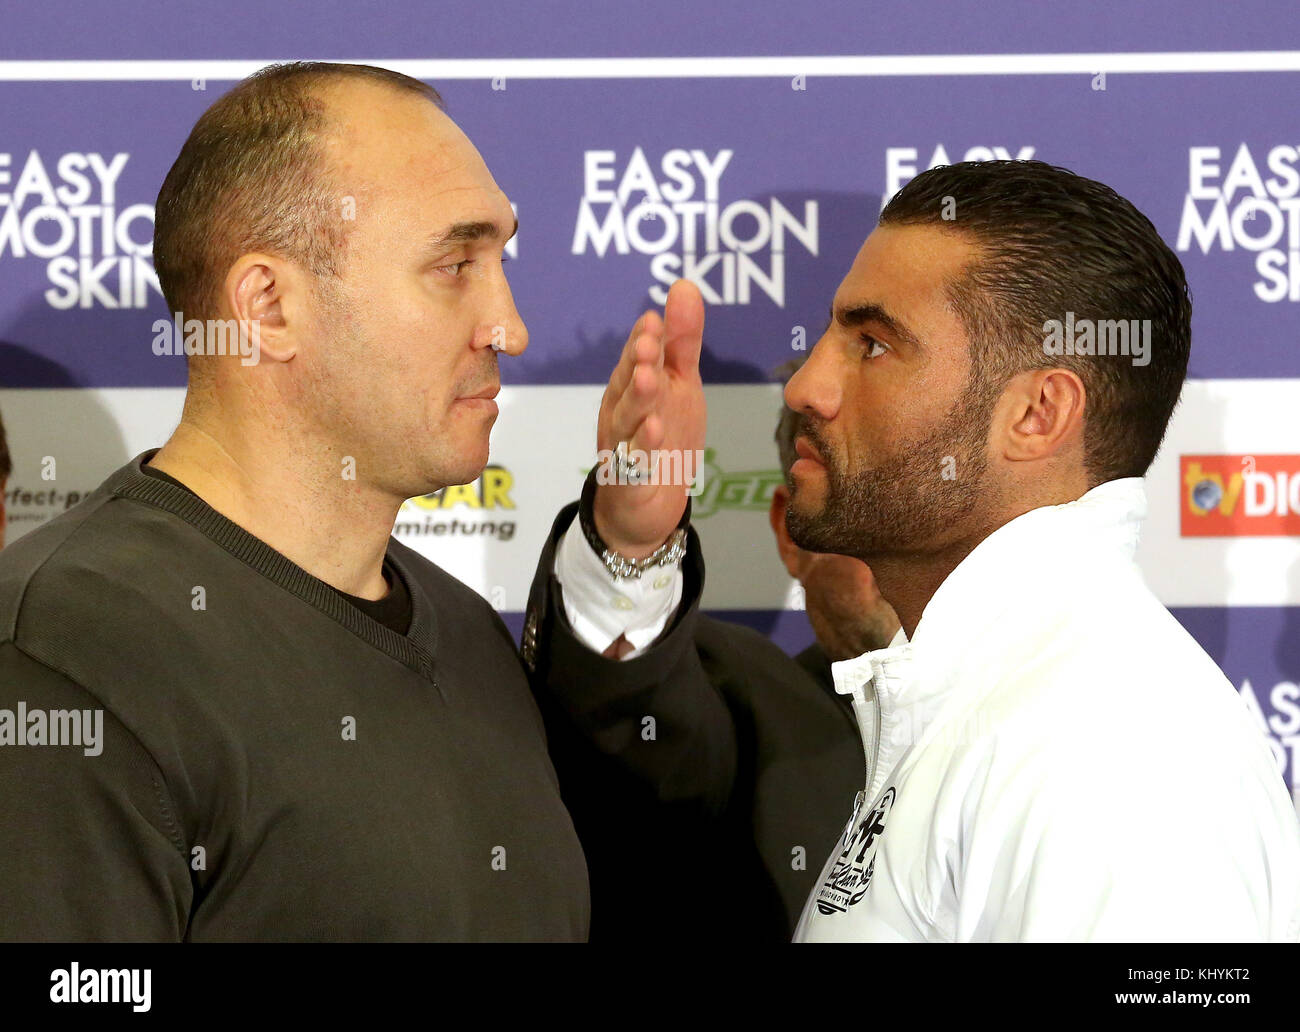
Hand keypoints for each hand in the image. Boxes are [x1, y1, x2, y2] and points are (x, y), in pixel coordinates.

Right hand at [593, 279, 705, 557]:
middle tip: (649, 344)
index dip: (644, 340)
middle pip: (628, 386)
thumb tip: (683, 284)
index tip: (653, 319)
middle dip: (636, 364)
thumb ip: (681, 340)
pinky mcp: (629, 481)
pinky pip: (634, 463)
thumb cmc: (663, 437)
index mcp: (632, 387)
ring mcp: (622, 447)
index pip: (636, 358)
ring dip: (638, 400)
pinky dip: (642, 448)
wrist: (647, 507)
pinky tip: (654, 431)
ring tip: (650, 380)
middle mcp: (622, 413)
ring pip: (627, 421)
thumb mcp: (680, 385)